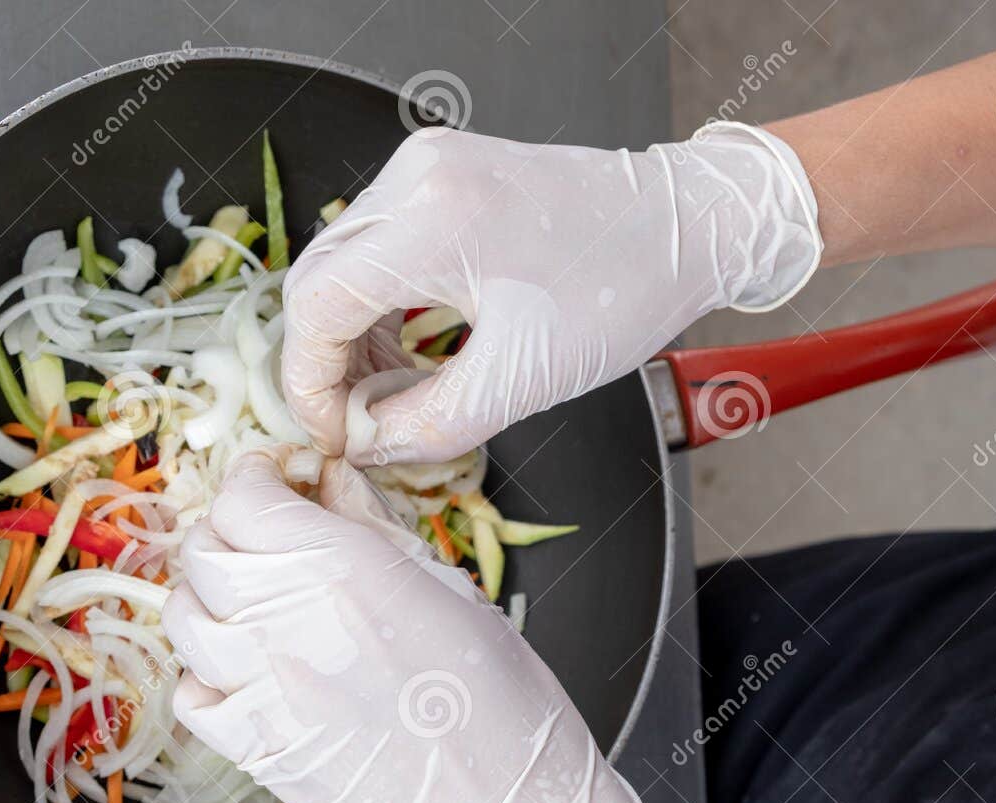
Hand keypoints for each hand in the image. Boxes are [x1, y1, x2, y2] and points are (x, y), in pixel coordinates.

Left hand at [164, 449, 691, 802]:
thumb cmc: (506, 701)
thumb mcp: (453, 588)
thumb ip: (375, 528)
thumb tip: (329, 485)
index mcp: (343, 569)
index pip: (244, 496)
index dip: (257, 478)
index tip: (280, 481)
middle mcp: (284, 622)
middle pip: (205, 550)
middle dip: (234, 530)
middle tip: (273, 536)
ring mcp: (259, 692)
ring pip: (184, 617)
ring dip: (212, 596)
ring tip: (257, 600)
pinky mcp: (254, 751)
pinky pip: (191, 694)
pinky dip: (207, 671)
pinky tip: (251, 668)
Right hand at [281, 123, 821, 464]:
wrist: (686, 225)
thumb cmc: (622, 291)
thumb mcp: (523, 379)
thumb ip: (428, 423)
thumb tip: (364, 445)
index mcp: (432, 219)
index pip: (318, 305)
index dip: (309, 382)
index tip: (333, 433)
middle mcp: (417, 175)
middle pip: (318, 277)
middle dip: (324, 361)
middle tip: (353, 422)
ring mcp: (426, 164)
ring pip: (344, 259)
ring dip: (351, 332)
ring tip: (386, 393)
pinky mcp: (443, 171)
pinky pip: (379, 240)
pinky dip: (381, 298)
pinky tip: (407, 347)